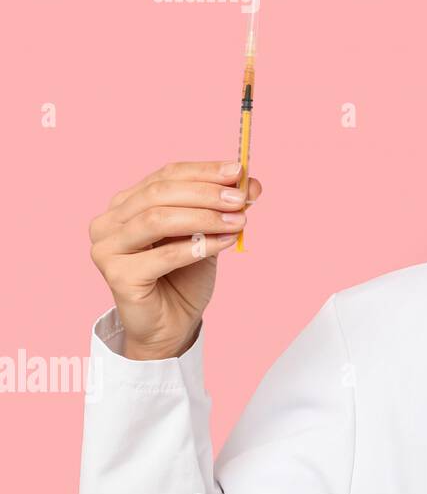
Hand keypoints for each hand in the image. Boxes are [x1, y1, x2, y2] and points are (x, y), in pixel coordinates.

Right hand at [88, 160, 263, 358]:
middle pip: (159, 193)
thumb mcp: (209, 233)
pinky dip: (197, 247)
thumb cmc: (185, 275)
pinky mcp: (117, 276)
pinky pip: (163, 256)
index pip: (166, 175)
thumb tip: (252, 183)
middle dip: (206, 193)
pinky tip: (224, 244)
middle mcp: (109, 221)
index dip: (204, 171)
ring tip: (238, 222)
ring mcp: (107, 248)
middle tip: (241, 199)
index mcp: (126, 203)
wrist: (172, 323)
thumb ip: (224, 208)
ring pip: (157, 220)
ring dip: (204, 217)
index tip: (239, 170)